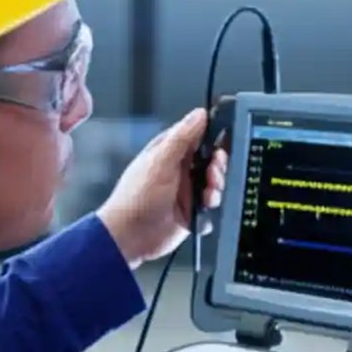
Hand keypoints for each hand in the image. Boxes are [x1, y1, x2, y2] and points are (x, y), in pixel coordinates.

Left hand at [96, 108, 227, 268]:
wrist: (131, 237)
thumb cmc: (135, 199)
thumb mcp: (160, 162)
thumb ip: (182, 137)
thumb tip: (199, 114)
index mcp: (169, 152)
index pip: (197, 136)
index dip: (212, 138)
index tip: (220, 144)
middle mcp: (178, 171)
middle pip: (210, 160)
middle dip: (218, 165)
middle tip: (213, 172)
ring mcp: (185, 192)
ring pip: (214, 183)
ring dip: (217, 186)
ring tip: (208, 192)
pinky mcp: (192, 212)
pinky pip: (212, 206)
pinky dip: (213, 206)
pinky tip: (204, 206)